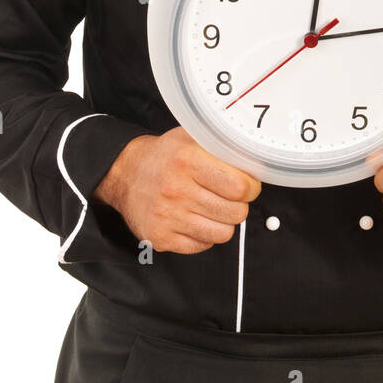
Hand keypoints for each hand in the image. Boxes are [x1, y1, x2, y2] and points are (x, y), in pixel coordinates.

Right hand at [93, 126, 260, 254]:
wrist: (125, 173)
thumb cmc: (165, 156)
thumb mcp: (191, 137)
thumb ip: (222, 144)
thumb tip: (256, 158)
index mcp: (187, 160)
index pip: (240, 186)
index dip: (251, 187)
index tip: (248, 185)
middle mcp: (176, 189)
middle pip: (236, 213)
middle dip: (239, 205)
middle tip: (229, 197)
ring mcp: (167, 217)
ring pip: (222, 233)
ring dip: (223, 222)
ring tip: (213, 208)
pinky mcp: (161, 238)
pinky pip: (202, 246)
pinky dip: (204, 235)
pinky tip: (195, 218)